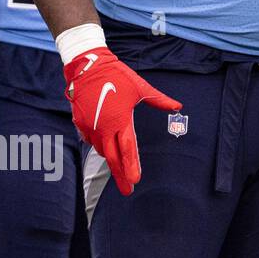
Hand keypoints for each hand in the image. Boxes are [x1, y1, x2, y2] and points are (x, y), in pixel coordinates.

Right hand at [63, 47, 181, 195]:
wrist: (88, 66)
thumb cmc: (117, 76)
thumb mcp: (141, 88)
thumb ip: (159, 101)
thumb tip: (178, 107)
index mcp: (120, 120)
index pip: (127, 149)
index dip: (131, 166)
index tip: (135, 181)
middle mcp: (103, 127)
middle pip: (112, 158)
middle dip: (120, 175)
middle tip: (127, 190)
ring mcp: (89, 126)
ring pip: (101, 150)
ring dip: (111, 159)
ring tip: (121, 168)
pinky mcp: (80, 123)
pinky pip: (91, 140)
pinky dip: (100, 145)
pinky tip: (106, 147)